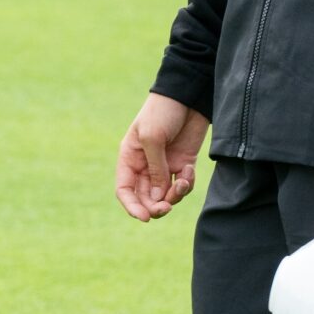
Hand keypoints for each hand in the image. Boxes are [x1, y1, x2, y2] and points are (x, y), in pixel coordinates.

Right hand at [115, 95, 207, 221]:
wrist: (188, 95)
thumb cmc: (162, 111)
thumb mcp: (152, 138)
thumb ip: (154, 170)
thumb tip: (156, 198)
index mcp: (130, 158)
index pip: (124, 190)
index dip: (132, 207)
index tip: (144, 217)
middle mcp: (145, 165)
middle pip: (145, 198)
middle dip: (156, 207)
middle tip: (166, 208)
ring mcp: (165, 165)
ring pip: (165, 195)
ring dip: (174, 196)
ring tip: (182, 183)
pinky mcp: (183, 163)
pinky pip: (182, 185)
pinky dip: (186, 183)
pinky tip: (189, 170)